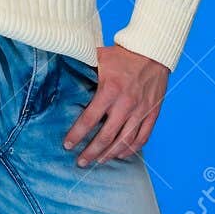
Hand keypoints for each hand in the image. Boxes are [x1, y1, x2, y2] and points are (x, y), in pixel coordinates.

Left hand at [62, 43, 168, 165]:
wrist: (153, 51)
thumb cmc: (123, 55)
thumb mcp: (100, 57)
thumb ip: (83, 67)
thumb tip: (61, 71)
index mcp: (110, 90)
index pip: (90, 119)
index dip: (77, 135)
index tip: (67, 145)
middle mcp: (126, 103)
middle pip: (106, 136)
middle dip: (91, 152)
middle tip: (81, 162)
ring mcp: (141, 110)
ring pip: (124, 141)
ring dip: (109, 154)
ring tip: (98, 162)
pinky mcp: (152, 113)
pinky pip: (142, 137)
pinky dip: (131, 149)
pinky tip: (120, 154)